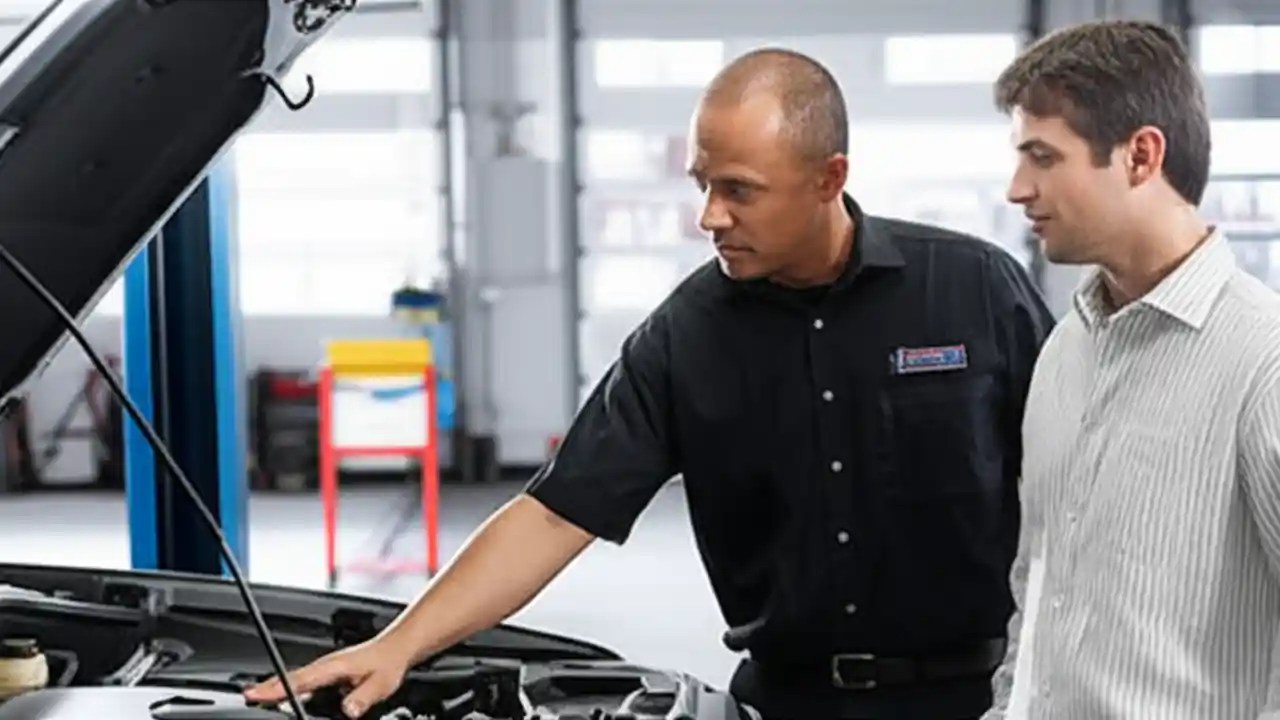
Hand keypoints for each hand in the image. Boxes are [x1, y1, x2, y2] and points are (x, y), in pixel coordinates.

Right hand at [243, 636, 414, 718]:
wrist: (395, 649)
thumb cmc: (387, 664)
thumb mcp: (381, 684)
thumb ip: (364, 697)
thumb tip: (349, 710)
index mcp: (333, 667)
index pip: (300, 680)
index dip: (277, 688)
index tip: (256, 693)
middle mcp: (325, 666)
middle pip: (289, 678)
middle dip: (266, 687)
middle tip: (246, 696)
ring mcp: (324, 669)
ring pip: (294, 679)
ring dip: (274, 687)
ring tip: (255, 698)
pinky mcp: (326, 674)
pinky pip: (302, 682)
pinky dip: (287, 688)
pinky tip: (280, 699)